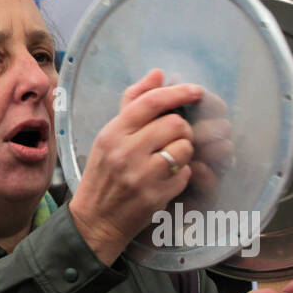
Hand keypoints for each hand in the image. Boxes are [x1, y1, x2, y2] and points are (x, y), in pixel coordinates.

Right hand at [68, 69, 201, 264]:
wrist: (96, 219)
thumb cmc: (103, 172)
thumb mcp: (109, 135)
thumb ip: (133, 103)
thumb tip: (158, 74)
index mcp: (113, 133)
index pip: (151, 103)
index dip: (178, 93)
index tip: (196, 91)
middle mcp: (125, 152)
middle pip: (175, 124)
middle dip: (182, 129)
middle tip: (174, 137)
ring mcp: (141, 176)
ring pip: (184, 148)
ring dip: (184, 152)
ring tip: (170, 158)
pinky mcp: (156, 196)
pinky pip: (186, 173)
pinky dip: (182, 174)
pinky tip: (167, 178)